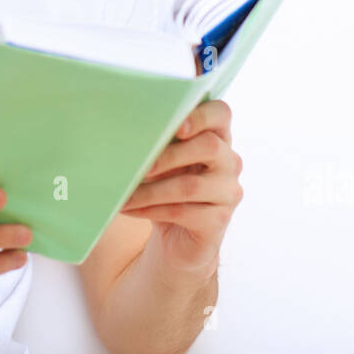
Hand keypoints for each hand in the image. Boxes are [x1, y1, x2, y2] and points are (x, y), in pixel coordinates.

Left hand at [119, 99, 241, 276]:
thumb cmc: (167, 189)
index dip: (201, 115)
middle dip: (168, 155)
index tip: (177, 126)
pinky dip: (150, 210)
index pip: (220, 113)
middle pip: (209, 146)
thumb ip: (158, 144)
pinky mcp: (219, 220)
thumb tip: (125, 134)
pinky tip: (129, 209)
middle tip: (138, 165)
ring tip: (123, 194)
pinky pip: (183, 212)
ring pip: (190, 185)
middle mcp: (229, 162)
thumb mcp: (164, 162)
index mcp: (217, 137)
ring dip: (150, 191)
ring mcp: (228, 192)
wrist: (178, 239)